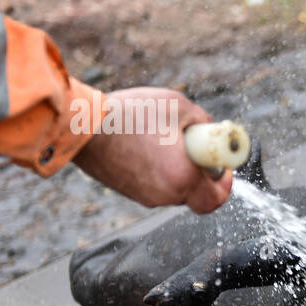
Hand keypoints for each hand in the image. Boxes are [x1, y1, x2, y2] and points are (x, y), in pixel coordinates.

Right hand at [72, 87, 232, 213]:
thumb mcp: (179, 107)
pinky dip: (158, 170)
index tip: (221, 167)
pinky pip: (154, 184)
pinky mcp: (128, 191)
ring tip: (164, 140)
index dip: (225, 183)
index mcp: (182, 178)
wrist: (81, 124)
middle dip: (200, 172)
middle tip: (194, 148)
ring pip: (174, 188)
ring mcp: (144, 196)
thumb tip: (214, 131)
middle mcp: (164, 195)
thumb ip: (205, 123)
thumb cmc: (130, 114)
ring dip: (177, 169)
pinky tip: (147, 145)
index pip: (216, 198)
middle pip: (195, 193)